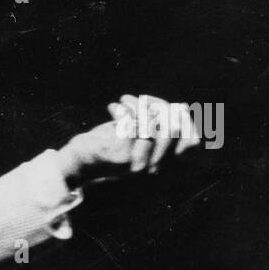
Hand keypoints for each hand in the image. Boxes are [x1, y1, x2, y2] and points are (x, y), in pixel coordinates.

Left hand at [58, 93, 199, 186]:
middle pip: (173, 129)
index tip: (173, 106)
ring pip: (151, 124)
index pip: (191, 143)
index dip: (186, 120)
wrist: (77, 165)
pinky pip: (131, 124)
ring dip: (138, 105)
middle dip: (160, 106)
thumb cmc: (110, 148)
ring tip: (126, 100)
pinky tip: (114, 107)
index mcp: (163, 168)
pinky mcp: (119, 156)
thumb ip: (159, 128)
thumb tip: (182, 107)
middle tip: (143, 99)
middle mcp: (154, 169)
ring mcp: (137, 164)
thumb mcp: (139, 140)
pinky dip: (123, 109)